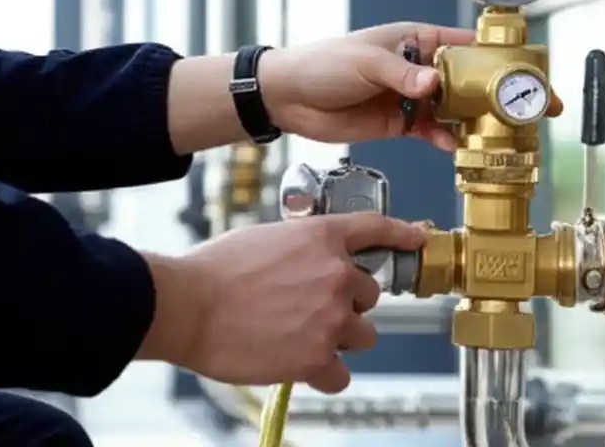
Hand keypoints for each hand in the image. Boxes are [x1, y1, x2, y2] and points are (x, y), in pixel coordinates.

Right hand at [138, 213, 426, 392]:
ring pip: (363, 335)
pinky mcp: (317, 357)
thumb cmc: (213, 272)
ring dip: (339, 339)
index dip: (401, 234)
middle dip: (345, 304)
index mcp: (321, 238)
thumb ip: (299, 249)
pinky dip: (325, 374)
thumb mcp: (264, 238)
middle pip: (368, 295)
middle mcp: (336, 275)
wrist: (188, 305)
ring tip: (302, 338)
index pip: (375, 229)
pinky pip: (341, 374)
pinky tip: (300, 365)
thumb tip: (304, 265)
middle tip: (309, 310)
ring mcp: (331, 318)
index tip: (417, 238)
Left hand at [260, 21, 561, 150]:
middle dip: (498, 95)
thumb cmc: (323, 63)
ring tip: (502, 136)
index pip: (467, 45)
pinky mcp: (400, 123)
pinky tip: (458, 149)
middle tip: (531, 110)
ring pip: (455, 109)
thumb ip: (401, 74)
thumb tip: (434, 84)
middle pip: (470, 80)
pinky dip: (447, 141)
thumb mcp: (365, 61)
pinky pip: (433, 132)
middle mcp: (420, 67)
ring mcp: (412, 96)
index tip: (526, 72)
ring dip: (477, 122)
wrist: (289, 97)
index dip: (499, 58)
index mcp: (417, 39)